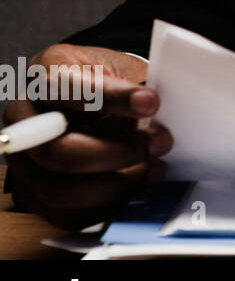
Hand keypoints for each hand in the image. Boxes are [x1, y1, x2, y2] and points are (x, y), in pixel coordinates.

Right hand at [3, 44, 170, 229]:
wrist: (95, 101)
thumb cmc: (109, 82)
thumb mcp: (122, 67)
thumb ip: (136, 85)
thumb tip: (164, 109)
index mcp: (46, 74)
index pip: (66, 88)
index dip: (111, 98)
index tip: (150, 103)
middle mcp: (26, 117)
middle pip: (57, 150)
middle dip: (116, 152)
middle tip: (157, 144)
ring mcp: (25, 158)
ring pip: (60, 189)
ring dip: (116, 183)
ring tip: (152, 168)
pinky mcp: (36, 191)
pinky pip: (68, 212)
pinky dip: (109, 203)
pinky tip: (135, 184)